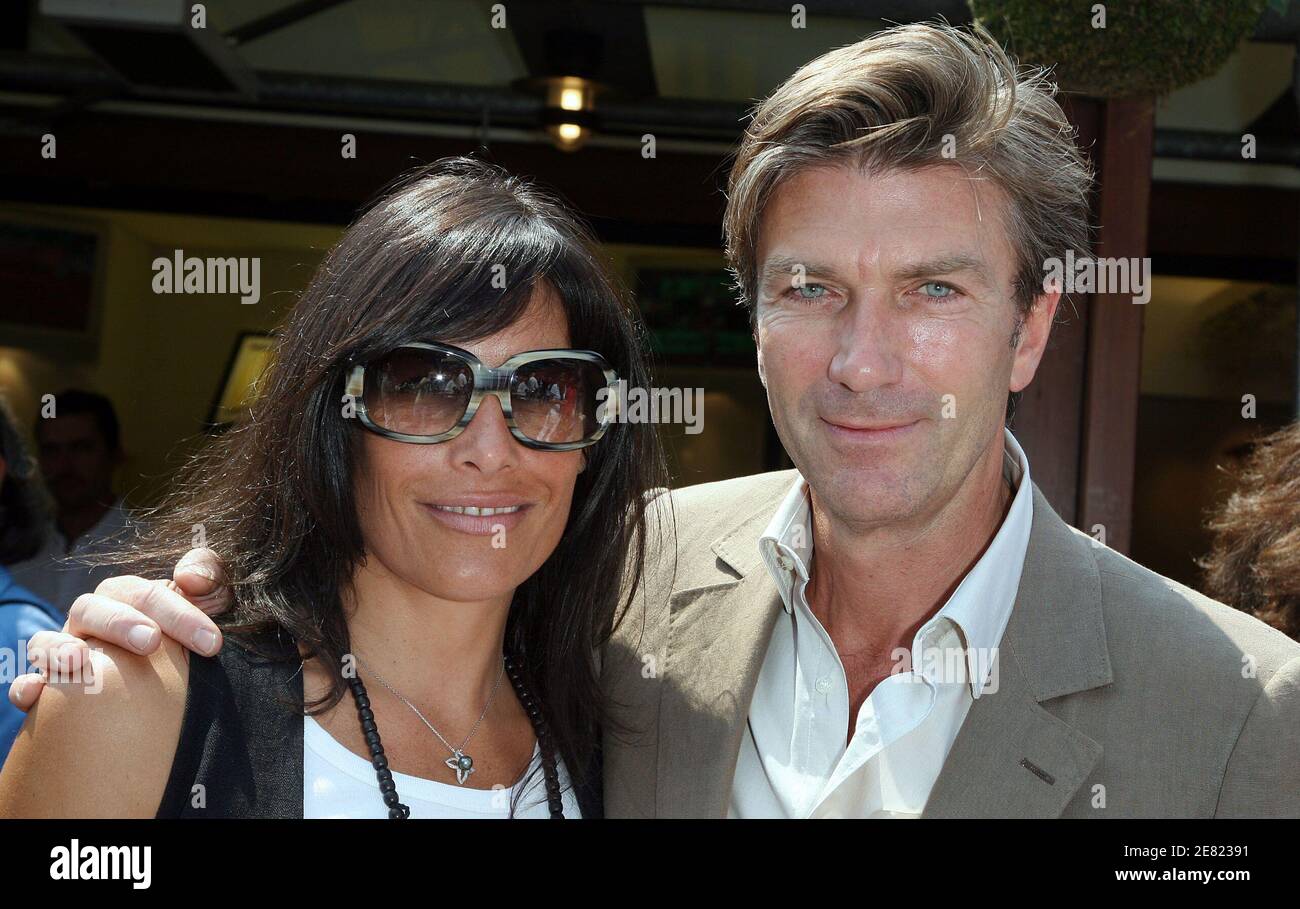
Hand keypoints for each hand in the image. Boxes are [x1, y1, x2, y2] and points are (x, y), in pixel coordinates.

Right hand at [6, 547, 229, 711]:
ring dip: (59, 648)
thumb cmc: (189, 638)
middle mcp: (93, 621)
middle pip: (94, 609)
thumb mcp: (210, 606)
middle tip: (152, 643)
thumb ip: (210, 579)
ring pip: (48, 640)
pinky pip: (29, 685)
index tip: (211, 643)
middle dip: (121, 622)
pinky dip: (27, 688)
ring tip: (78, 661)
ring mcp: (67, 652)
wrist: (168, 689)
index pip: (145, 593)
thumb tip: (189, 577)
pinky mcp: (51, 689)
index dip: (178, 613)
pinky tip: (34, 695)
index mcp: (129, 599)